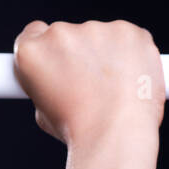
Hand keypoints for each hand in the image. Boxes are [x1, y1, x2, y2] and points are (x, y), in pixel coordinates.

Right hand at [12, 19, 164, 146]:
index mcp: (32, 51)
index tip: (62, 64)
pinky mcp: (128, 32)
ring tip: (118, 91)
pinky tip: (136, 80)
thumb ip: (48, 85)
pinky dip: (136, 55)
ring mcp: (96, 30)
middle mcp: (60, 34)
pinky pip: (131, 39)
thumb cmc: (83, 135)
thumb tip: (60, 81)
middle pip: (70, 36)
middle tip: (96, 88)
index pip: (36, 34)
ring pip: (103, 38)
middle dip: (82, 57)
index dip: (51, 52)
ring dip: (110, 57)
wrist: (117, 138)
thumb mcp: (45, 114)